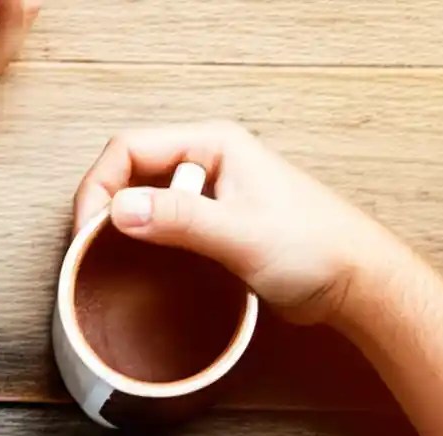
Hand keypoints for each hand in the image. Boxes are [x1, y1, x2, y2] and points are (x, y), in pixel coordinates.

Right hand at [74, 122, 404, 325]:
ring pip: (143, 197)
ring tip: (112, 258)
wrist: (353, 283)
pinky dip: (144, 241)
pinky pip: (162, 222)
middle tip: (91, 249)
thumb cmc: (314, 249)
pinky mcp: (213, 223)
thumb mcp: (238, 233)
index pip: (129, 148)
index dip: (100, 188)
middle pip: (130, 170)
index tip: (88, 233)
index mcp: (212, 145)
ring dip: (124, 225)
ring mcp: (210, 192)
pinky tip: (143, 267)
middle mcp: (207, 161)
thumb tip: (119, 210)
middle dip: (105, 206)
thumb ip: (178, 218)